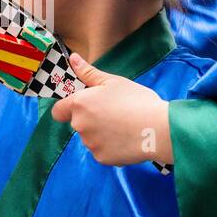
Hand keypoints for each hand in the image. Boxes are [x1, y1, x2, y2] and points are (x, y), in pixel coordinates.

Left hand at [50, 54, 172, 165]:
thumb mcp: (113, 82)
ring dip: (100, 133)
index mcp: (79, 104)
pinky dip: (110, 146)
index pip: (58, 110)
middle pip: (78, 123)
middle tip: (114, 112)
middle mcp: (79, 125)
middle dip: (90, 119)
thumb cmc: (136, 100)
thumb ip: (89, 72)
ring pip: (90, 137)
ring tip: (123, 125)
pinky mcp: (102, 158)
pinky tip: (126, 138)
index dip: (67, 107)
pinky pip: (101, 150)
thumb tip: (73, 59)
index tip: (83, 105)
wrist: (158, 129)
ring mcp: (90, 144)